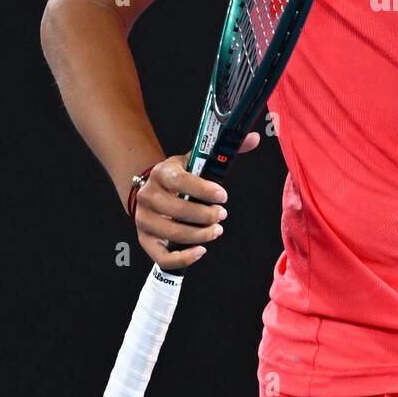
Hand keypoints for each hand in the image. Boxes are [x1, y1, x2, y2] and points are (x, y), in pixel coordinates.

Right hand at [133, 131, 260, 270]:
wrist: (153, 190)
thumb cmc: (180, 177)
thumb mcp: (196, 160)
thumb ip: (224, 151)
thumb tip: (253, 138)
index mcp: (161, 173)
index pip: (181, 182)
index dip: (204, 190)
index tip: (223, 196)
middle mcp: (148, 196)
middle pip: (178, 211)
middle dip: (206, 215)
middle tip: (222, 215)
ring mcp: (144, 220)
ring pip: (174, 234)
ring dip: (200, 235)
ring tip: (216, 229)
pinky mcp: (145, 240)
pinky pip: (163, 257)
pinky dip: (184, 257)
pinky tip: (201, 249)